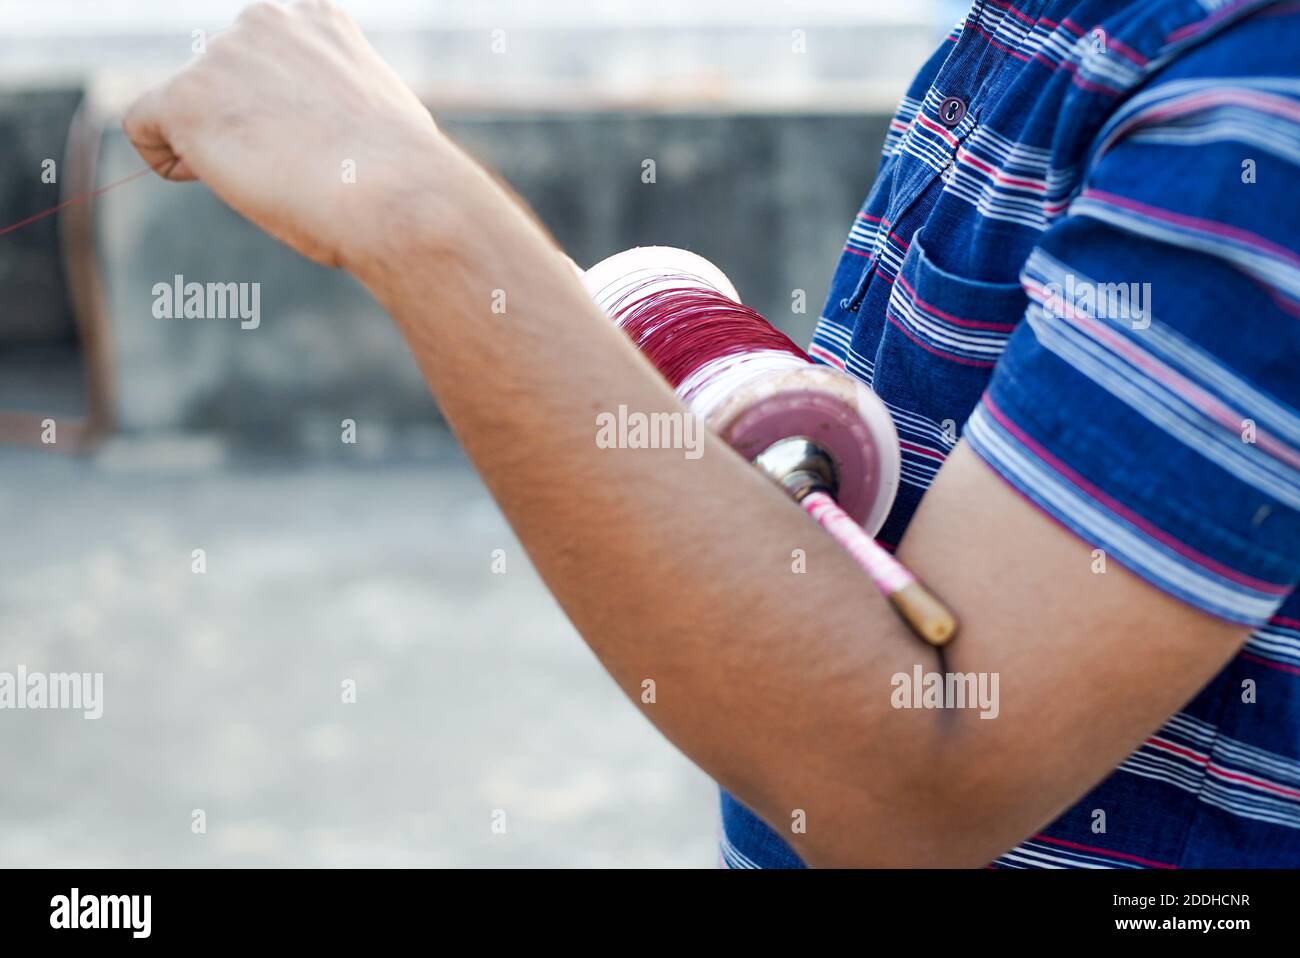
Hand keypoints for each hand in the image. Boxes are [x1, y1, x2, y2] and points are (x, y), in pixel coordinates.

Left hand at [123, 0, 444, 270]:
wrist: (395, 195)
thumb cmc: (403, 176)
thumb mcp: (381, 115)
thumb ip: (337, 102)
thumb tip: (323, 133)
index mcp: (319, 18)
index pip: (267, 58)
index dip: (276, 109)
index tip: (305, 145)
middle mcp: (266, 20)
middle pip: (223, 80)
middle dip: (245, 126)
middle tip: (294, 170)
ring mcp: (223, 56)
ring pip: (190, 109)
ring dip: (221, 150)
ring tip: (274, 178)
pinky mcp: (188, 99)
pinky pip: (143, 126)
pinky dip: (167, 158)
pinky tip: (207, 178)